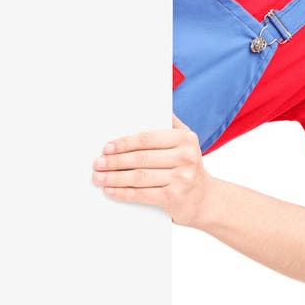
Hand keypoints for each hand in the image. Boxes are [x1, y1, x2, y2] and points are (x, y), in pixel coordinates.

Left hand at [92, 112, 211, 226]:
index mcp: (185, 139)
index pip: (147, 138)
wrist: (206, 200)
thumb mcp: (188, 142)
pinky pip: (142, 194)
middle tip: (97, 162)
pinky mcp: (174, 198)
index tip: (107, 147)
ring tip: (98, 177)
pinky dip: (123, 192)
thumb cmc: (190, 167)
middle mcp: (185, 157)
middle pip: (141, 158)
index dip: (124, 142)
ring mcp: (181, 178)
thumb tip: (158, 105)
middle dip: (115, 161)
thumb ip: (172, 124)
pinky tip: (110, 190)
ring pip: (139, 176)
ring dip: (114, 177)